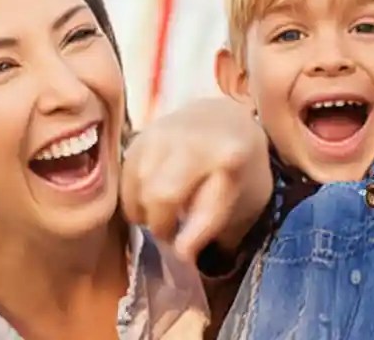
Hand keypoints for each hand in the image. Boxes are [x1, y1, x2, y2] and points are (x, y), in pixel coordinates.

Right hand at [121, 97, 271, 262]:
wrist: (223, 119)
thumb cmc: (238, 168)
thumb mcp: (246, 199)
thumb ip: (216, 226)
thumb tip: (181, 253)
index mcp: (233, 156)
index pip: (210, 202)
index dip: (195, 234)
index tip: (183, 253)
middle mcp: (197, 139)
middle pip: (164, 193)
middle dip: (162, 223)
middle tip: (170, 232)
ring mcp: (165, 132)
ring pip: (140, 185)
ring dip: (145, 209)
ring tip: (160, 214)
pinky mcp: (142, 133)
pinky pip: (126, 175)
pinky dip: (132, 195)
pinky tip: (146, 200)